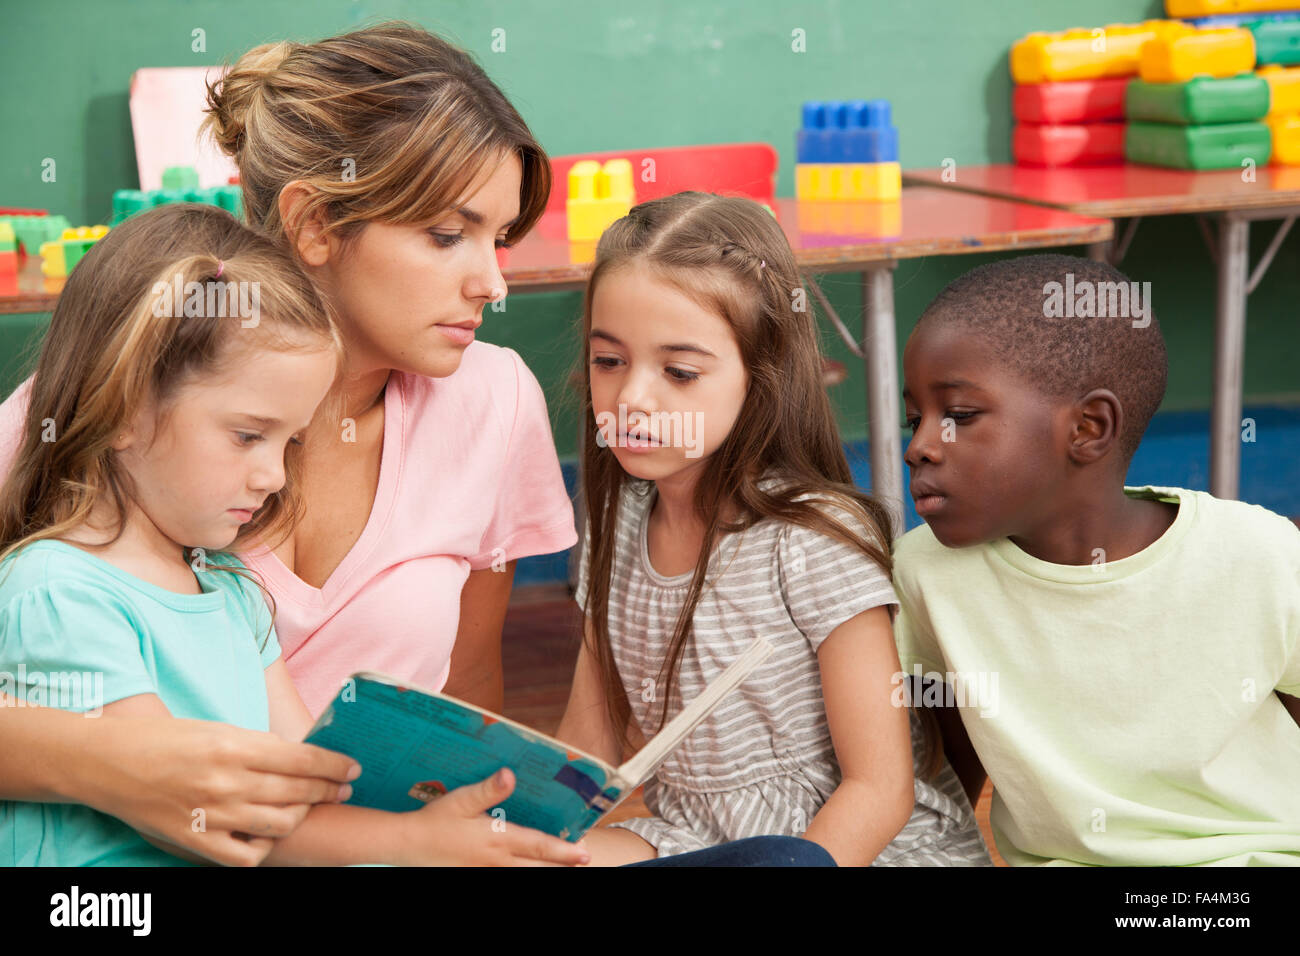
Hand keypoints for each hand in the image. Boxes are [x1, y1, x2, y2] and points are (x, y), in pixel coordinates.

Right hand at [79, 716, 358, 866]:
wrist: (109, 763)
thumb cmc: (165, 739)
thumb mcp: (219, 728)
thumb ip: (258, 746)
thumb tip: (299, 759)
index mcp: (233, 746)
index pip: (302, 759)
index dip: (333, 765)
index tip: (352, 767)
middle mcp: (227, 781)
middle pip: (297, 791)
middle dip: (328, 790)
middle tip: (342, 788)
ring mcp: (212, 815)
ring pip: (280, 824)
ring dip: (303, 815)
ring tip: (309, 807)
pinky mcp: (196, 841)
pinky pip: (246, 855)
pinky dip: (265, 846)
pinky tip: (269, 833)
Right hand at [394, 768, 591, 865]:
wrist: (408, 845)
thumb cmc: (435, 820)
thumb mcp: (461, 800)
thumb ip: (488, 789)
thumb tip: (510, 775)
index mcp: (496, 840)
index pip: (538, 846)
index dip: (563, 851)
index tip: (584, 852)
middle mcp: (496, 861)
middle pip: (537, 868)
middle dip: (562, 866)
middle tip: (583, 861)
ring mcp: (487, 872)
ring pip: (523, 876)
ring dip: (544, 870)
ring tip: (562, 865)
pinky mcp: (476, 876)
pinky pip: (506, 877)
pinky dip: (522, 872)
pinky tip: (528, 866)